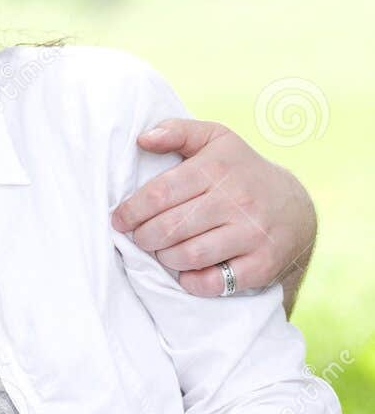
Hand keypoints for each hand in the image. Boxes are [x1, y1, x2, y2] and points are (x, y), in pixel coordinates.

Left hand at [110, 119, 315, 295]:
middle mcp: (236, 200)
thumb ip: (177, 131)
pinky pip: (214, 282)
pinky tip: (186, 271)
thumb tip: (142, 139)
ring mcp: (251, 233)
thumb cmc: (241, 170)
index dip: (132, 210)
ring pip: (188, 255)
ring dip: (165, 257)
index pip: (160, 193)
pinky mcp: (261, 264)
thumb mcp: (215, 139)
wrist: (294, 207)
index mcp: (218, 167)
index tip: (119, 219)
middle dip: (144, 237)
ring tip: (161, 251)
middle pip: (170, 227)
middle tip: (139, 238)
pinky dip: (192, 282)